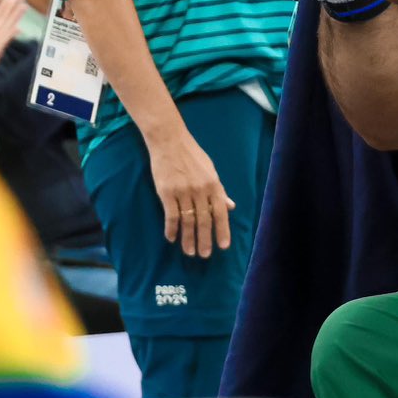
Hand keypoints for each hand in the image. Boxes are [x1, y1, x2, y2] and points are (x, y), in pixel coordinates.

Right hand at [146, 124, 232, 257]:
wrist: (169, 141)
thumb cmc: (192, 155)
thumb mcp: (211, 170)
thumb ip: (220, 191)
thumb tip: (231, 207)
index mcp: (214, 185)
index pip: (221, 213)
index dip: (222, 230)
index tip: (223, 246)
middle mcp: (200, 190)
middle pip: (204, 220)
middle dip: (205, 240)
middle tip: (204, 255)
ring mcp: (183, 191)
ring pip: (187, 221)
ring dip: (188, 238)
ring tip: (189, 252)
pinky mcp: (167, 192)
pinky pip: (170, 215)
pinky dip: (171, 229)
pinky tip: (171, 238)